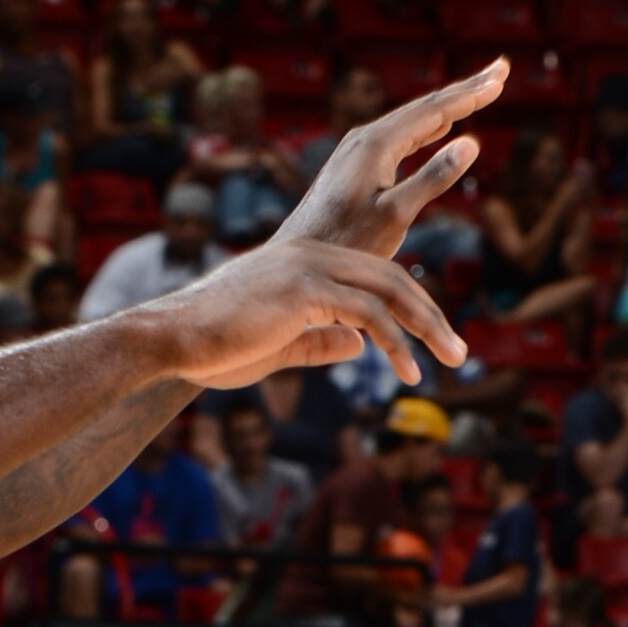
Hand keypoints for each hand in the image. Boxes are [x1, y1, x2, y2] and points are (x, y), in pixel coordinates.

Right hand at [159, 212, 470, 395]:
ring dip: (426, 328)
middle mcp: (310, 255)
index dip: (408, 306)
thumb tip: (359, 345)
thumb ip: (319, 341)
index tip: (433, 338)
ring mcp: (307, 268)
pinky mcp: (302, 292)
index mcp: (304, 261)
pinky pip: (365, 315)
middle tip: (459, 352)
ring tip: (452, 360)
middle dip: (430, 316)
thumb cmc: (213, 348)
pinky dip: (394, 342)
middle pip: (390, 279)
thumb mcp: (279, 347)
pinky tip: (408, 371)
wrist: (168, 341)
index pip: (373, 276)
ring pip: (387, 292)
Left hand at [297, 56, 507, 256]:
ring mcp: (359, 150)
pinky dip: (430, 127)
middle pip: (425, 106)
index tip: (502, 77)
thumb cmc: (345, 243)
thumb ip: (433, 179)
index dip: (471, 94)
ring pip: (414, 120)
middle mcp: (365, 137)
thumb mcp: (395, 216)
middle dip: (465, 89)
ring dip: (449, 107)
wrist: (296, 257)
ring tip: (478, 93)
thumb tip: (472, 143)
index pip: (434, 110)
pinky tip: (441, 128)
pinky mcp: (356, 166)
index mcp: (376, 143)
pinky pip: (402, 137)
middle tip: (500, 70)